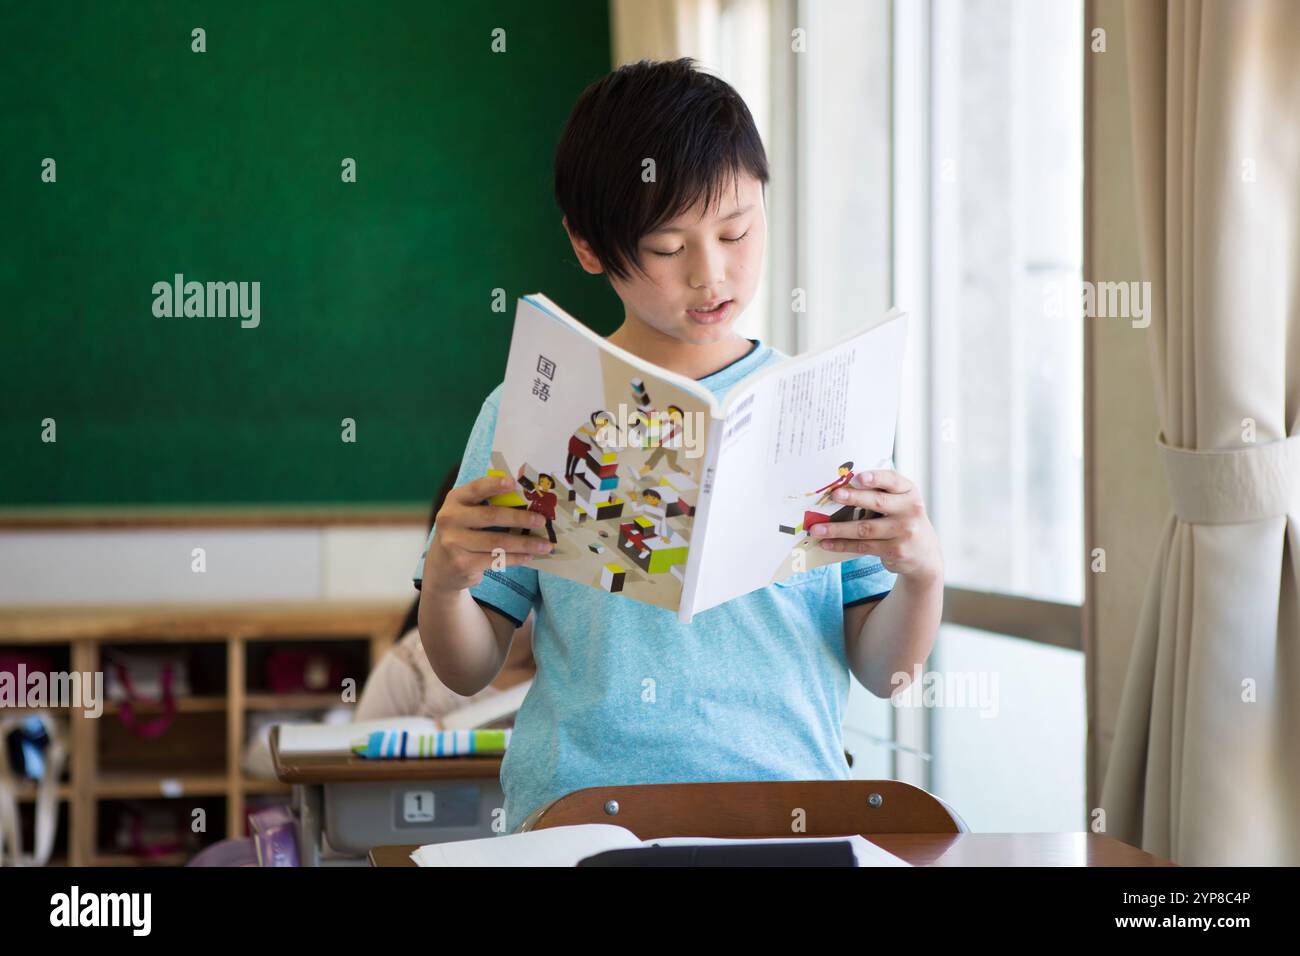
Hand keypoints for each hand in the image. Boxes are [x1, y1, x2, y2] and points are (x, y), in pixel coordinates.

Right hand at [423, 474, 552, 593]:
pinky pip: (495, 560)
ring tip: (545, 545)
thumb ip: (488, 504)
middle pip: (491, 516)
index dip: (494, 484)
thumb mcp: (468, 513)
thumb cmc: (465, 532)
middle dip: (520, 518)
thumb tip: (529, 502)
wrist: (443, 566)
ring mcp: (454, 542)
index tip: (513, 482)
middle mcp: (450, 519)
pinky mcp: (462, 563)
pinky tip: (529, 556)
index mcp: (455, 500)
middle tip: (542, 521)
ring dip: (525, 543)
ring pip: (497, 542)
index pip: (475, 488)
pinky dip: (516, 558)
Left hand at [808, 469, 941, 583]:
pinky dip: (842, 545)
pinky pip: (863, 546)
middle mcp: (910, 510)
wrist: (925, 555)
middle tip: (834, 495)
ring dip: (837, 529)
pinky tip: (826, 543)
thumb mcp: (902, 503)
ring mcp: (903, 532)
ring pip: (865, 529)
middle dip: (854, 498)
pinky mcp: (895, 551)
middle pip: (877, 503)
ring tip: (817, 529)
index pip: (892, 480)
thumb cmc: (903, 521)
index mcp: (909, 492)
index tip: (858, 477)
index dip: (875, 478)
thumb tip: (842, 485)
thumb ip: (882, 493)